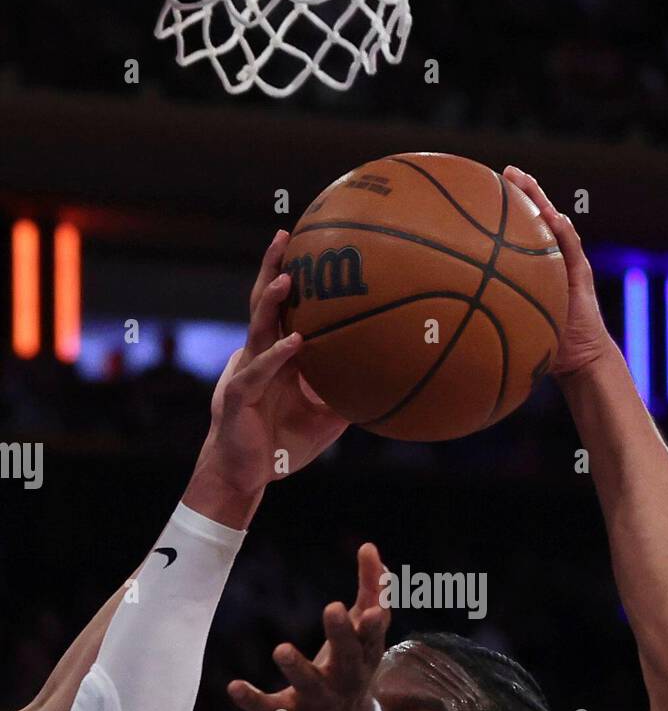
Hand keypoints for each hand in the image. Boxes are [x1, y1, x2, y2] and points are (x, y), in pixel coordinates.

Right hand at [196, 232, 348, 497]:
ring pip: (256, 327)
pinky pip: (257, 371)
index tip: (310, 245)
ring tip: (286, 277)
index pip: (282, 308)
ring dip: (271, 302)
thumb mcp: (326, 419)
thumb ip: (348, 397)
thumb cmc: (281, 445)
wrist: (246, 476)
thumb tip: (386, 387)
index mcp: (277, 357)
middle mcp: (259, 356)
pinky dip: (276, 356)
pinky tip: (295, 342)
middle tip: (286, 234)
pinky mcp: (238, 395)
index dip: (290, 276)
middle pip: (263, 302)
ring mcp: (246, 371)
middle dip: (272, 266)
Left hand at [227, 542, 390, 710]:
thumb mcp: (363, 635)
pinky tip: (234, 686)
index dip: (372, 626)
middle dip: (341, 636)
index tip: (372, 610)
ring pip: (308, 686)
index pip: (372, 640)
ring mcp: (316, 701)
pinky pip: (269, 709)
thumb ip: (371, 590)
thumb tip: (369, 546)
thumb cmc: (350, 668)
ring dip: (297, 668)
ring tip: (281, 649)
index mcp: (364, 658)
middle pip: (346, 660)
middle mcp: (344, 680)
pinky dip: (253, 699)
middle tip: (331, 608)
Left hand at [503, 167, 611, 377]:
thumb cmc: (543, 346)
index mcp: (534, 268)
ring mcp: (568, 264)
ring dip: (541, 201)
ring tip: (527, 181)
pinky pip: (572, 249)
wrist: (579, 360)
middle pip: (536, 220)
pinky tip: (555, 217)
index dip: (505, 212)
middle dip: (523, 193)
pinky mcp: (582, 274)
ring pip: (554, 225)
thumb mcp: (510, 327)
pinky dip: (564, 232)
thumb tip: (447, 318)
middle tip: (507, 171)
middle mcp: (551, 260)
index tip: (484, 190)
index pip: (519, 233)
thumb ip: (489, 316)